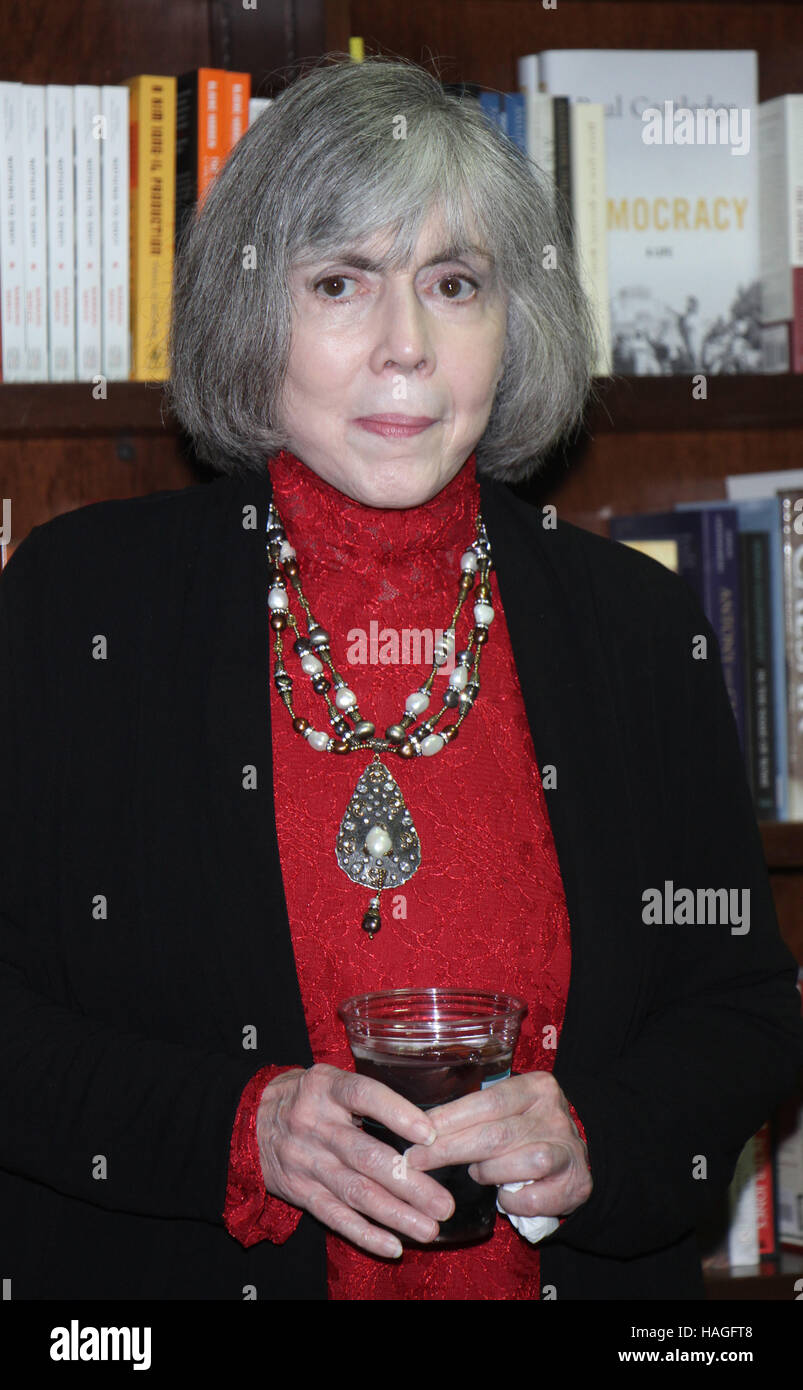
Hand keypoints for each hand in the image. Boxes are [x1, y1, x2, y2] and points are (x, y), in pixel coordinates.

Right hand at [255, 1064, 455, 1258]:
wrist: (249, 1120)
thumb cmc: (306, 1096)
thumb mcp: (328, 1079)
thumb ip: (367, 1095)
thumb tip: (423, 1121)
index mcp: (326, 1088)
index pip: (363, 1094)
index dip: (396, 1112)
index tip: (429, 1134)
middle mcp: (316, 1124)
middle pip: (365, 1155)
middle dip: (408, 1182)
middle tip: (443, 1202)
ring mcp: (307, 1161)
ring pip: (355, 1192)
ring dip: (395, 1214)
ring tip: (429, 1229)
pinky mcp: (301, 1191)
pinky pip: (334, 1216)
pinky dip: (365, 1234)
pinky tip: (393, 1246)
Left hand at [403, 1071, 591, 1221]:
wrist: (579, 1155)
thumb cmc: (529, 1128)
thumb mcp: (511, 1107)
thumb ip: (479, 1111)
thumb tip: (422, 1125)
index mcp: (536, 1087)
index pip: (487, 1101)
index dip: (450, 1118)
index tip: (418, 1133)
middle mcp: (554, 1115)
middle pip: (495, 1134)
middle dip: (450, 1149)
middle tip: (418, 1160)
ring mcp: (567, 1149)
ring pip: (517, 1163)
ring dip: (487, 1172)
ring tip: (477, 1173)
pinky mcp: (574, 1184)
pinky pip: (532, 1197)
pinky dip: (511, 1200)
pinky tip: (504, 1195)